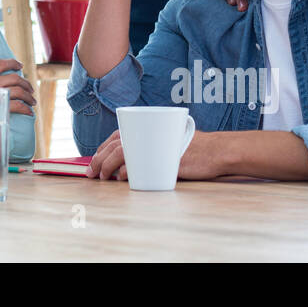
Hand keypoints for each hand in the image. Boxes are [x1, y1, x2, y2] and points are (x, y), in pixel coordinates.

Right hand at [0, 58, 35, 117]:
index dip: (12, 62)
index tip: (20, 66)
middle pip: (13, 77)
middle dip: (25, 82)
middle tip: (31, 89)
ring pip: (18, 89)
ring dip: (28, 95)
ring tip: (32, 101)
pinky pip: (16, 104)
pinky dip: (25, 108)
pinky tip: (28, 112)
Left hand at [88, 127, 220, 181]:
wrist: (217, 151)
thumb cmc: (193, 149)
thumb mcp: (168, 142)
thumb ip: (150, 147)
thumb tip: (127, 164)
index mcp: (150, 128)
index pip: (118, 136)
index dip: (103, 148)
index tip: (94, 160)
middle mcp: (151, 134)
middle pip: (117, 144)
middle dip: (99, 159)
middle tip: (91, 172)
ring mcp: (157, 146)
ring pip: (124, 153)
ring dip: (108, 165)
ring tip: (101, 176)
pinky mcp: (164, 160)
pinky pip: (141, 166)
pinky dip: (128, 172)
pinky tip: (121, 178)